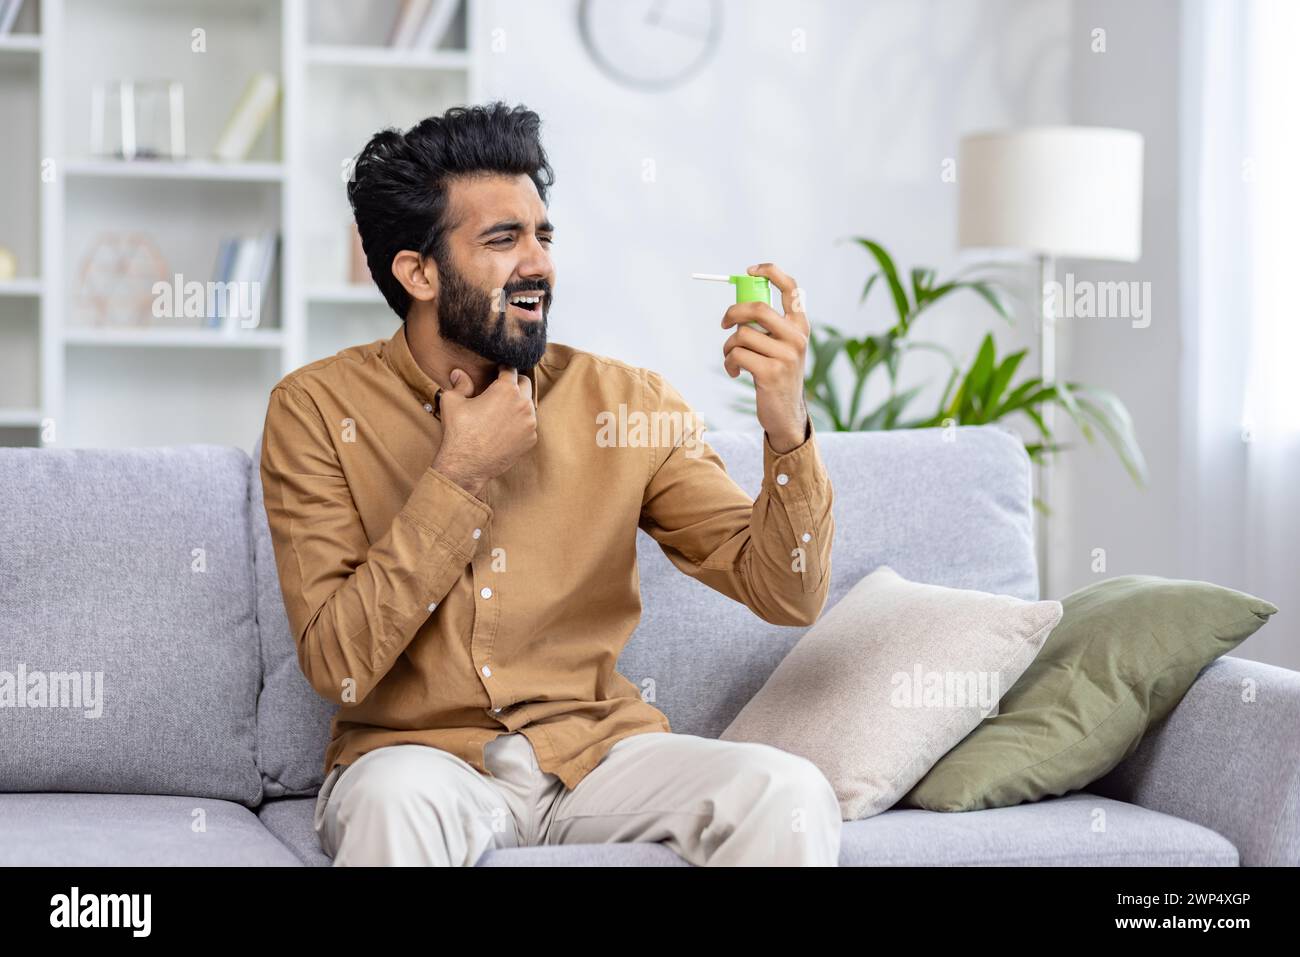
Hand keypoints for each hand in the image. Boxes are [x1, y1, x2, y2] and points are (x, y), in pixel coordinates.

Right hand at [431, 365, 537, 496]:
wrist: (467, 465)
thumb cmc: (459, 431)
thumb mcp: (452, 401)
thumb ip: (460, 384)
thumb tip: (458, 373)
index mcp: (506, 390)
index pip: (510, 370)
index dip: (502, 368)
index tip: (497, 371)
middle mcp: (523, 404)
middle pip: (525, 384)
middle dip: (514, 383)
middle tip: (501, 389)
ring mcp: (530, 423)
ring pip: (529, 405)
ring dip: (518, 404)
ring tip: (503, 409)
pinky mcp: (531, 439)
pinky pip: (528, 425)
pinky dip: (520, 423)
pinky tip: (505, 428)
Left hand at [721, 263, 809, 453]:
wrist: (786, 414)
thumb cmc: (777, 375)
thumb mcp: (781, 347)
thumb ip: (769, 326)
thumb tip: (739, 305)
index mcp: (800, 326)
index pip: (791, 289)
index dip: (770, 272)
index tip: (749, 270)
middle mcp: (797, 338)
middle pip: (756, 308)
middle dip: (732, 313)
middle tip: (723, 323)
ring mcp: (786, 356)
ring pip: (741, 334)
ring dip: (728, 346)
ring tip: (731, 358)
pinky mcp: (771, 373)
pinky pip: (737, 355)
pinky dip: (728, 362)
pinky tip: (734, 372)